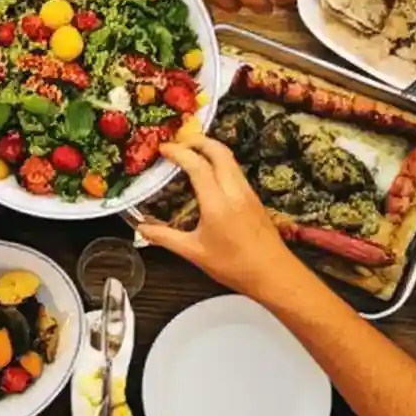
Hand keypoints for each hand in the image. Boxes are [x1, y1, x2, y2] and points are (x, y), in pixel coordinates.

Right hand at [137, 135, 297, 299]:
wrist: (274, 274)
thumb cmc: (234, 266)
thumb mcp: (194, 253)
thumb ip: (165, 238)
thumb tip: (141, 229)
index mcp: (217, 203)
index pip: (197, 165)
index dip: (178, 152)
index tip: (163, 149)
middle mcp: (234, 191)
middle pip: (218, 151)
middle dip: (197, 141)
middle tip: (178, 144)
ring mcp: (247, 192)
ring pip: (230, 158)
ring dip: (210, 149)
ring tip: (191, 153)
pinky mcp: (254, 198)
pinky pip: (235, 170)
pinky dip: (220, 162)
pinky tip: (209, 173)